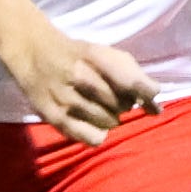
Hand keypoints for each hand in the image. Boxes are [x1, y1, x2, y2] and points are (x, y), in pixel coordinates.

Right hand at [0, 23, 158, 144]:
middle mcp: (81, 77)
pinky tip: (91, 121)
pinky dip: (98, 133)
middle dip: (125, 103)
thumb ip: (134, 77)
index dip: (147, 92)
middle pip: (124, 106)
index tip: (149, 93)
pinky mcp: (55, 118)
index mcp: (96, 56)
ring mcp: (66, 99)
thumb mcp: (106, 54)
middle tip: (112, 96)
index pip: (133, 82)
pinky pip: (92, 138)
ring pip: (110, 124)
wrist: (33, 52)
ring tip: (99, 106)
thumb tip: (157, 110)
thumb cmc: (78, 55)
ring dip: (111, 118)